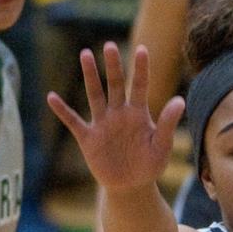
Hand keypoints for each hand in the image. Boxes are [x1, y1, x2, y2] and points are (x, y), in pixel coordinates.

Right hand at [47, 44, 185, 196]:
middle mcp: (119, 113)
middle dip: (112, 66)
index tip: (143, 49)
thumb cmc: (149, 165)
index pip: (140, 86)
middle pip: (115, 85)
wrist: (131, 186)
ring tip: (85, 54)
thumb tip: (180, 101)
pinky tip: (52, 97)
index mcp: (138, 113)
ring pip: (94, 95)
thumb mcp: (162, 146)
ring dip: (89, 76)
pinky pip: (73, 121)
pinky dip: (62, 111)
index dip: (141, 68)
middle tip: (109, 45)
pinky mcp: (88, 138)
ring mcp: (102, 123)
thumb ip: (168, 123)